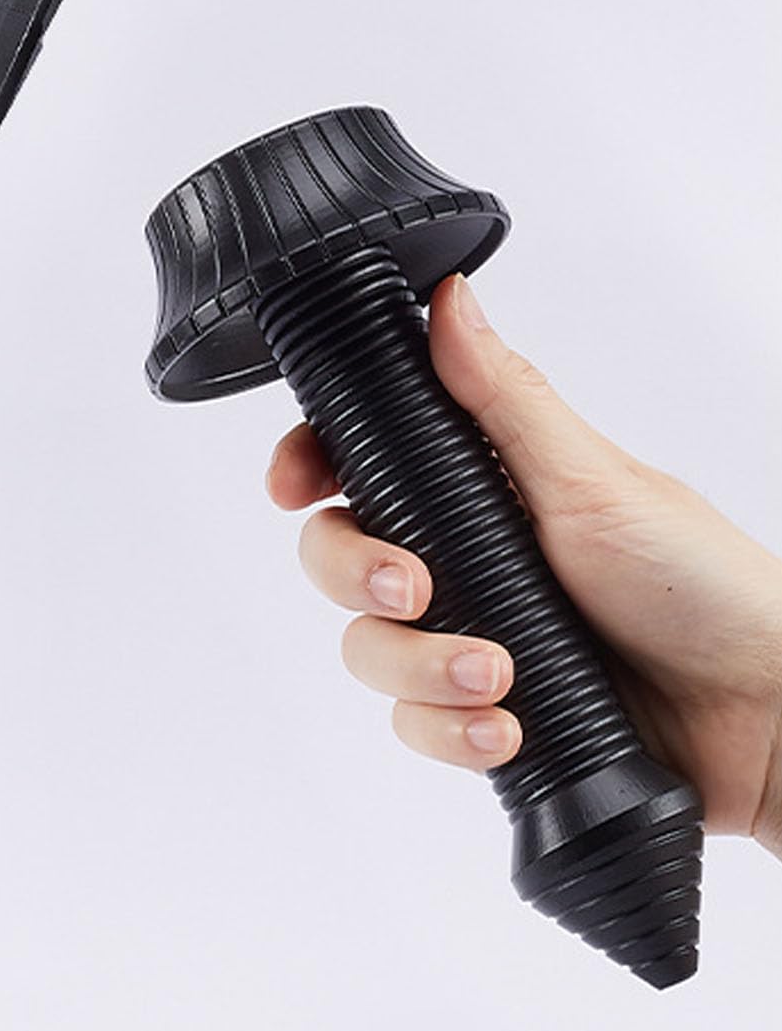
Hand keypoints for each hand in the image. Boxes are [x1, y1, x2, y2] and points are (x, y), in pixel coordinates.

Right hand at [267, 273, 781, 855]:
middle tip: (414, 587)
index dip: (308, 466)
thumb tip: (448, 300)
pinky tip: (506, 728)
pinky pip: (414, 726)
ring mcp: (466, 635)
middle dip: (354, 573)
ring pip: (366, 649)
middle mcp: (459, 558)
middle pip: (334, 556)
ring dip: (418, 666)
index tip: (296, 485)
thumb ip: (504, 398)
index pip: (356, 460)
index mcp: (476, 485)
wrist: (763, 718)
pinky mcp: (480, 713)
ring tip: (497, 674)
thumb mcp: (593, 480)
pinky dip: (449, 730)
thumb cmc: (700, 584)